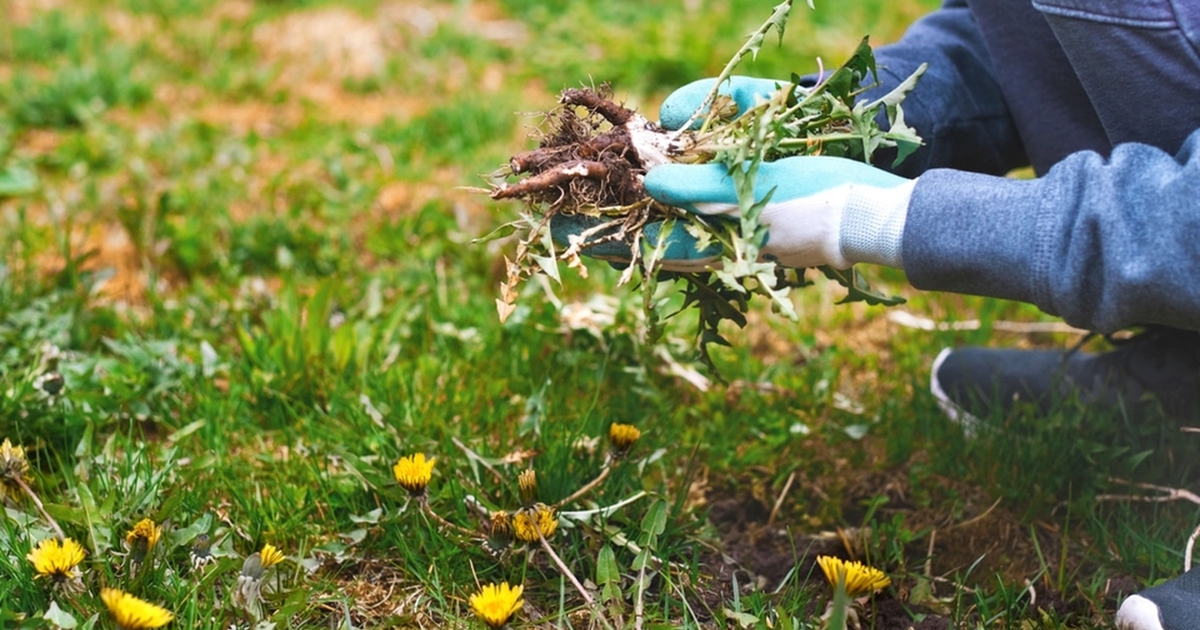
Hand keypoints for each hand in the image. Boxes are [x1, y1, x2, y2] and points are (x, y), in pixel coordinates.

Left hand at [549, 77, 915, 271]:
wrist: (872, 213)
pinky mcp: (746, 209)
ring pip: (664, 218)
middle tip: (562, 207)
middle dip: (605, 218)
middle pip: (642, 230)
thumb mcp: (753, 190)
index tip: (555, 221)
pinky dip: (670, 195)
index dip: (595, 231)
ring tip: (596, 197)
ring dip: (631, 206)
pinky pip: (694, 206)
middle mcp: (709, 236)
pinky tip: (655, 184)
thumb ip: (699, 187)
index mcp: (707, 241)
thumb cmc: (815, 203)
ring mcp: (726, 224)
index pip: (636, 240)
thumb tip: (650, 179)